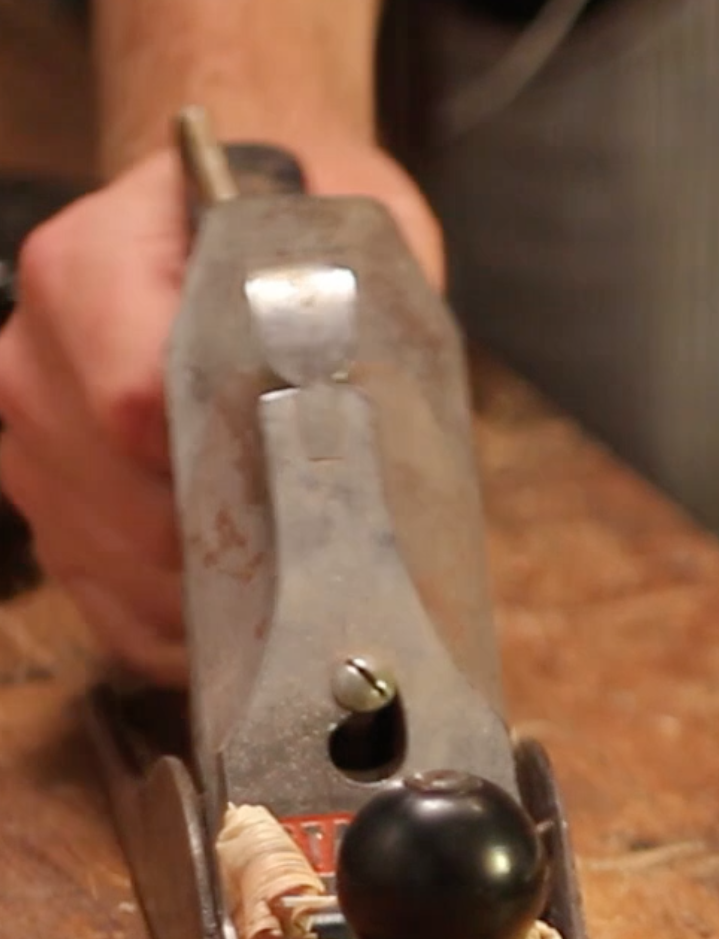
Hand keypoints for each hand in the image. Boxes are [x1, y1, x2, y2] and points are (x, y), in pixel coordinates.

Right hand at [0, 138, 441, 683]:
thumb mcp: (343, 220)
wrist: (218, 207)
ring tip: (301, 588)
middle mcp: (37, 356)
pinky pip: (104, 605)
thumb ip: (353, 280)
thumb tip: (367, 379)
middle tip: (330, 551)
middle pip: (128, 505)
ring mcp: (33, 439)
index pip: (136, 400)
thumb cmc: (287, 219)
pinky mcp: (50, 505)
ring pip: (114, 565)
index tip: (310, 487)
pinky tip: (252, 625)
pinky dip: (182, 632)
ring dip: (214, 598)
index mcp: (91, 266)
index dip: (228, 464)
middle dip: (238, 543)